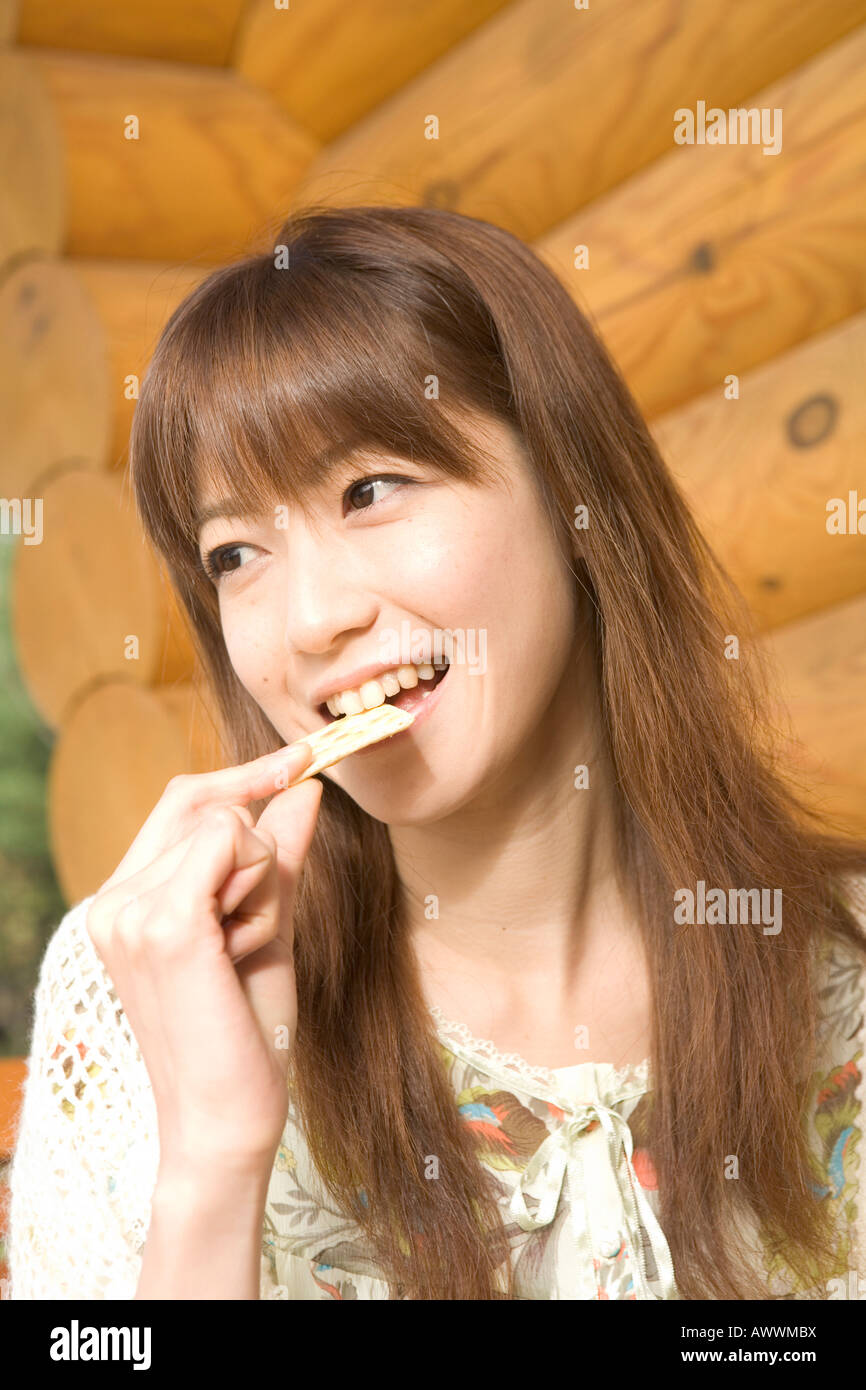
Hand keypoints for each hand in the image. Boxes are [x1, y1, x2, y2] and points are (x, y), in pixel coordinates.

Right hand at [86, 741, 322, 1173]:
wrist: (229, 1119)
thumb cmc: (246, 1034)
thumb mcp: (268, 926)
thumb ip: (280, 857)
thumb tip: (305, 788)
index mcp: (126, 901)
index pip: (183, 800)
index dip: (243, 775)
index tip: (302, 759)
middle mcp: (113, 900)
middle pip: (213, 808)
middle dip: (259, 859)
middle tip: (250, 936)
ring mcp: (130, 910)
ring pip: (231, 826)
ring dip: (263, 887)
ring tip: (240, 956)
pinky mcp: (163, 924)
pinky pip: (234, 847)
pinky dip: (261, 893)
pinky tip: (242, 951)